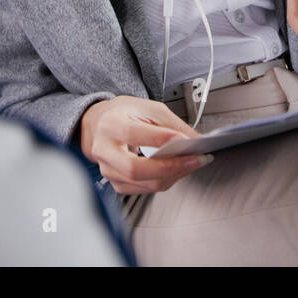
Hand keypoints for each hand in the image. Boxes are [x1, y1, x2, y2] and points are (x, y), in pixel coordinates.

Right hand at [79, 96, 212, 194]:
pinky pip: (145, 189)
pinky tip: (177, 170)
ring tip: (193, 163)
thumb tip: (196, 140)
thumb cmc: (125, 115)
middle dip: (171, 167)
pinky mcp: (117, 184)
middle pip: (135, 169)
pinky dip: (166, 181)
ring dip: (174, 175)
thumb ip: (172, 123)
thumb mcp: (149, 108)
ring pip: (144, 183)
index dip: (161, 139)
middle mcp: (105, 150)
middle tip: (195, 159)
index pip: (134, 134)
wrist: (101, 126)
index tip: (186, 140)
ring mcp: (109, 170)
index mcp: (111, 125)